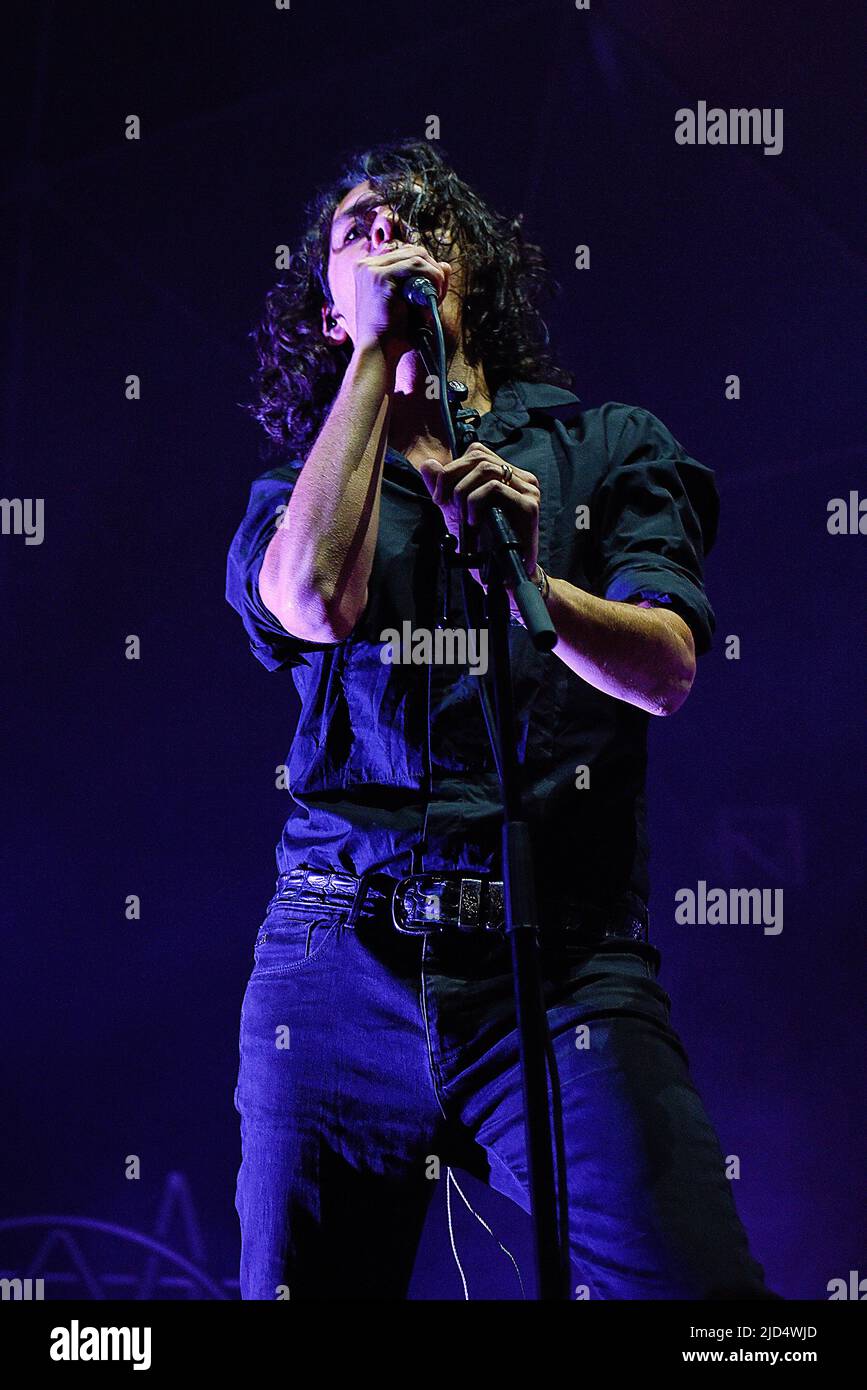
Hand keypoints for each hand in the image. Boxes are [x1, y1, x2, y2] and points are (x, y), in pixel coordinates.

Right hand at [353, 244, 450, 363]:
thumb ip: (428, 283)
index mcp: (369, 269)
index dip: (426, 267)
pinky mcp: (378, 276)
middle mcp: (366, 265)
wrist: (379, 353)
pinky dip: (430, 276)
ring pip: (416, 256)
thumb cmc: (394, 334)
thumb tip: (446, 265)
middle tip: (439, 292)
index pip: (405, 254)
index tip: (435, 289)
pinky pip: (415, 265)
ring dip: (434, 274)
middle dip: (433, 269)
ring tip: (436, 296)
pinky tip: (433, 294)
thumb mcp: (413, 304)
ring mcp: (370, 268)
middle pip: (412, 251)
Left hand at [418, 442, 540, 585]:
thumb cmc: (483, 545)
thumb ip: (442, 486)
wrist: (503, 576)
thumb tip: (428, 464)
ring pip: (486, 469)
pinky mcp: (529, 506)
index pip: (477, 453)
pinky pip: (495, 488)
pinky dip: (476, 502)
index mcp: (507, 475)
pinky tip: (473, 521)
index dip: (452, 469)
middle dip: (452, 478)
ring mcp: (528, 490)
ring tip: (461, 516)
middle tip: (442, 502)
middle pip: (479, 457)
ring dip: (463, 492)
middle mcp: (520, 478)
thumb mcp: (456, 511)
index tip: (438, 496)